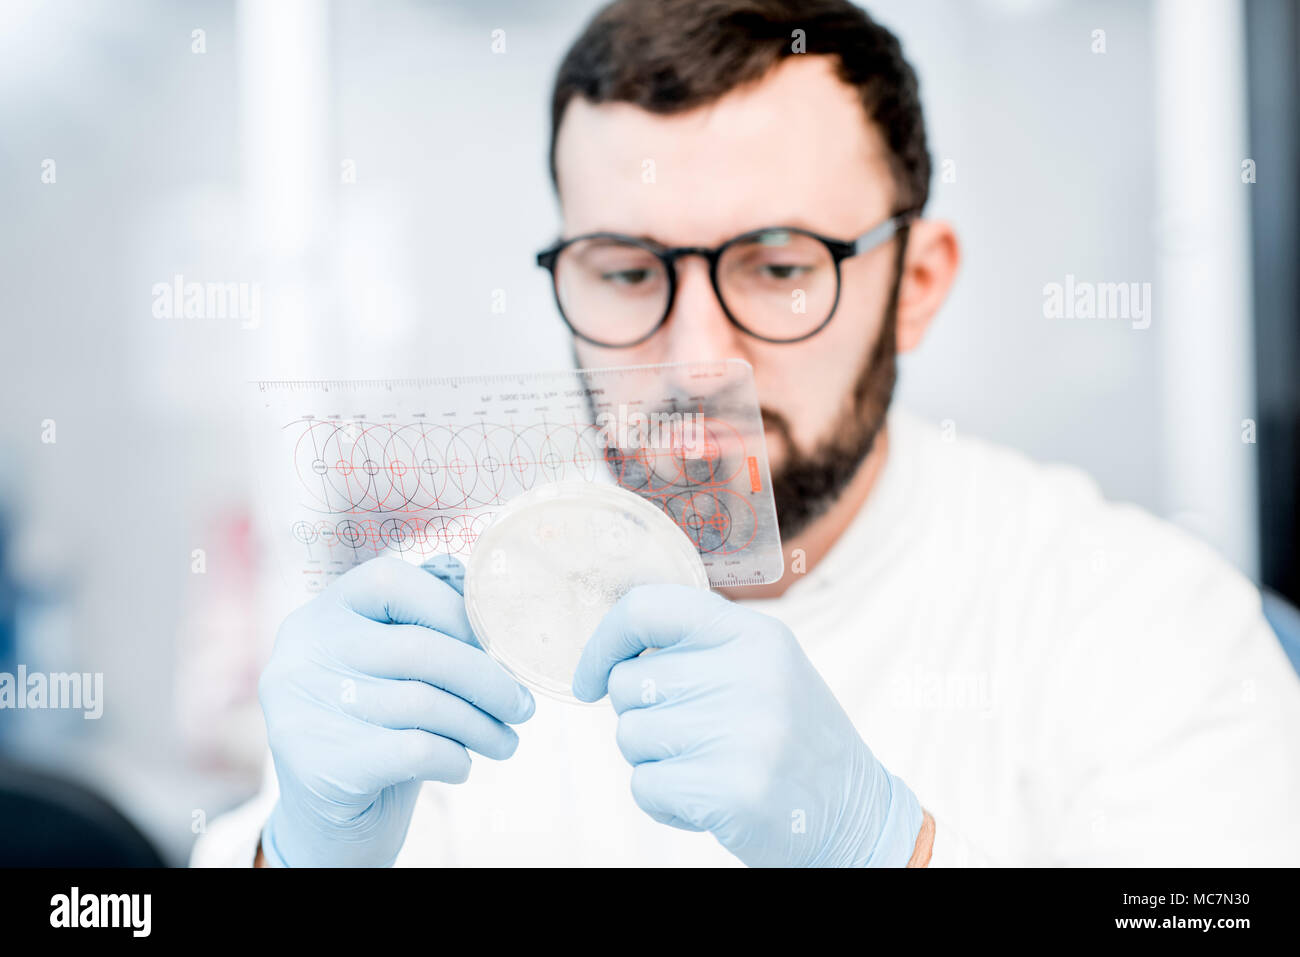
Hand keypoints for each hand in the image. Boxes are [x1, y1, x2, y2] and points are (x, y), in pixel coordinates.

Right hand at [258, 556, 534, 866]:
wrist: (326, 821)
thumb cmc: (376, 729)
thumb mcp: (394, 669)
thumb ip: (425, 619)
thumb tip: (485, 583)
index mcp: (322, 614)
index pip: (390, 581)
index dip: (452, 608)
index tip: (494, 645)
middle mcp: (303, 653)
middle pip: (417, 648)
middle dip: (486, 679)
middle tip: (523, 706)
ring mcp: (302, 708)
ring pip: (422, 702)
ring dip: (481, 725)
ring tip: (506, 741)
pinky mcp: (319, 765)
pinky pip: (415, 749)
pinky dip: (454, 757)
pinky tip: (462, 765)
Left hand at [572, 584, 922, 866]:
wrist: (854, 813)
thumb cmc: (791, 738)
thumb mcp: (763, 667)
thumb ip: (699, 646)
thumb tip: (611, 649)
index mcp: (753, 633)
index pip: (646, 607)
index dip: (604, 641)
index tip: (590, 678)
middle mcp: (749, 673)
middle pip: (628, 683)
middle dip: (642, 717)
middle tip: (693, 737)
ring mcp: (742, 731)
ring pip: (630, 735)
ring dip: (654, 761)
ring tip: (707, 767)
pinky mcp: (731, 789)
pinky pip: (644, 787)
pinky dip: (663, 802)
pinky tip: (708, 801)